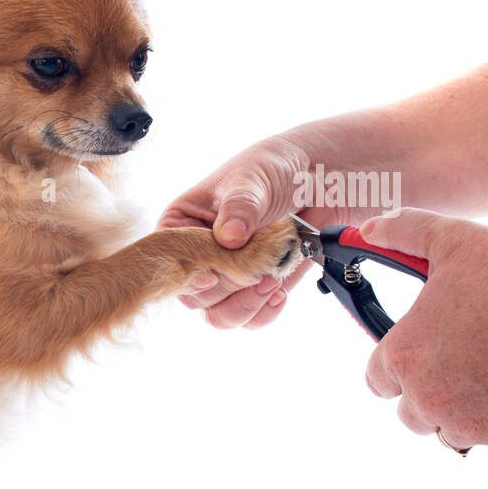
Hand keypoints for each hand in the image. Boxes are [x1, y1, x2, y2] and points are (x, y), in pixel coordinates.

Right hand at [158, 135, 326, 327]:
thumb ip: (239, 207)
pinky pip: (251, 320)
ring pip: (220, 316)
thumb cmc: (273, 169)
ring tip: (271, 281)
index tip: (212, 275)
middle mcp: (197, 258)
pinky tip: (279, 290)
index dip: (185, 274)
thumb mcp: (250, 179)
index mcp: (180, 227)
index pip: (168, 262)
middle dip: (228, 286)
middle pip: (194, 298)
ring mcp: (225, 278)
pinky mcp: (254, 291)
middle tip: (257, 269)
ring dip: (246, 305)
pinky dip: (265, 312)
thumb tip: (229, 236)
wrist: (319, 178)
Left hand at [362, 209, 487, 449]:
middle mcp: (424, 394)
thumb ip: (404, 233)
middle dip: (425, 389)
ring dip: (455, 409)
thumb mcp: (454, 241)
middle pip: (408, 409)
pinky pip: (482, 438)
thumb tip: (369, 230)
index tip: (414, 355)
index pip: (376, 378)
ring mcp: (462, 420)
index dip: (393, 366)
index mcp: (403, 354)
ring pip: (442, 428)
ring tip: (485, 375)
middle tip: (458, 361)